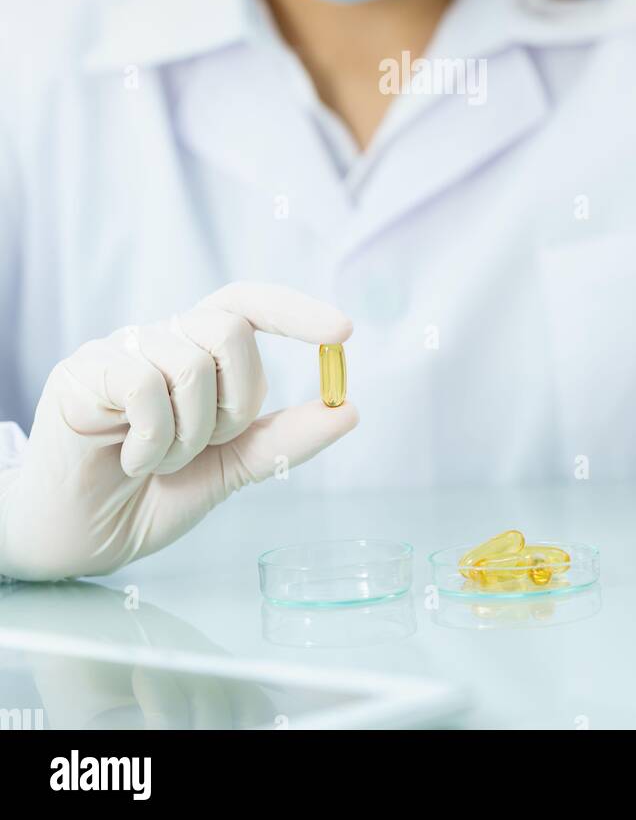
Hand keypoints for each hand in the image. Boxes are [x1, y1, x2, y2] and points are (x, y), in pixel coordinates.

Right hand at [0, 283, 355, 580]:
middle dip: (237, 400)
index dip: (295, 310)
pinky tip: (127, 459)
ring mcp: (119, 350)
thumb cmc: (146, 497)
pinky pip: (144, 385)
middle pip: (229, 328)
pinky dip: (151, 440)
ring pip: (189, 362)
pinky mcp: (84, 372)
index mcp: (197, 352)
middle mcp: (160, 339)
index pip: (249, 304)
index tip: (343, 332)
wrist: (78, 540)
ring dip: (188, 434)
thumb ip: (282, 438)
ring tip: (157, 461)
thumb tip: (347, 409)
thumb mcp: (228, 469)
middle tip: (207, 445)